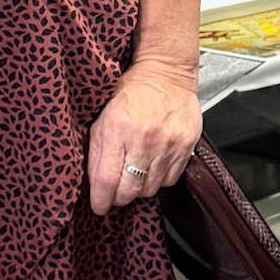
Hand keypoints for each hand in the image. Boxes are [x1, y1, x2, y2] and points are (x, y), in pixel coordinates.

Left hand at [86, 61, 201, 217]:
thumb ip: (96, 149)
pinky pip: (170, 180)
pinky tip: (152, 165)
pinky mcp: (185, 147)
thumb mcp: (103, 116)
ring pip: (150, 189)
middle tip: (115, 192)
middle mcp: (143, 138)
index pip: (106, 179)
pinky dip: (159, 179)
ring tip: (135, 173)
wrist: (166, 73)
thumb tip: (94, 184)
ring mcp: (167, 144)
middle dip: (119, 198)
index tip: (99, 206)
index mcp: (117, 128)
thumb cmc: (132, 90)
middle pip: (129, 191)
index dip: (101, 200)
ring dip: (139, 188)